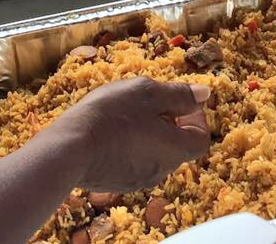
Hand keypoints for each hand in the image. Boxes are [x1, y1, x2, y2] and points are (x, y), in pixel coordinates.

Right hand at [46, 77, 210, 192]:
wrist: (71, 147)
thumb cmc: (112, 115)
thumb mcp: (148, 92)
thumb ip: (179, 94)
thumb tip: (205, 94)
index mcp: (175, 148)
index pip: (201, 138)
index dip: (194, 117)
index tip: (176, 101)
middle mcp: (162, 170)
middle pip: (177, 145)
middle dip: (168, 121)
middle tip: (145, 102)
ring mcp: (139, 180)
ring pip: (154, 153)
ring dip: (147, 133)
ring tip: (123, 113)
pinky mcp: (118, 182)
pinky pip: (133, 162)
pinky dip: (129, 146)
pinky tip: (109, 130)